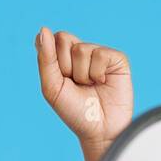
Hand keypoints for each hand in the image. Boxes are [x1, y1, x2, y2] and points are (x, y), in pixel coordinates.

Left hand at [35, 27, 133, 160]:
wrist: (99, 131)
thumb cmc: (74, 112)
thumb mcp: (52, 88)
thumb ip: (46, 59)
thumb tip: (44, 29)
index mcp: (63, 57)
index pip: (50, 39)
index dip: (52, 60)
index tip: (60, 79)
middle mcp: (81, 52)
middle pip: (64, 38)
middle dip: (65, 66)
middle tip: (76, 85)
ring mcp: (99, 53)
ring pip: (81, 49)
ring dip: (82, 74)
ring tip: (90, 87)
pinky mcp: (117, 58)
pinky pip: (100, 54)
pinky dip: (97, 73)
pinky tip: (103, 83)